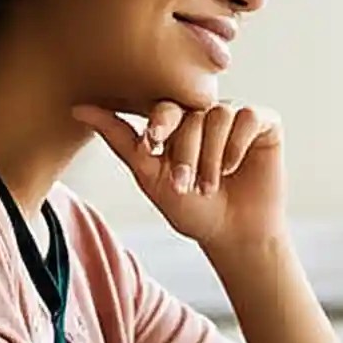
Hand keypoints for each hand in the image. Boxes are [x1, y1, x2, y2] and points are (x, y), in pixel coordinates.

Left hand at [72, 101, 286, 255]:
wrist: (235, 235)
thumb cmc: (193, 210)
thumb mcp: (149, 176)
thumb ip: (119, 139)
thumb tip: (77, 107)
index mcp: (179, 121)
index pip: (164, 106)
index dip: (160, 124)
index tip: (153, 147)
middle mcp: (208, 114)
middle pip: (192, 113)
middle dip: (186, 152)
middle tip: (186, 186)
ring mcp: (237, 117)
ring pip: (219, 115)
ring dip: (212, 155)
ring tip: (210, 186)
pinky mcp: (265, 124)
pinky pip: (249, 116)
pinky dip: (238, 144)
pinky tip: (235, 168)